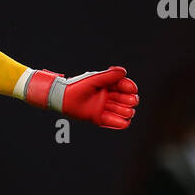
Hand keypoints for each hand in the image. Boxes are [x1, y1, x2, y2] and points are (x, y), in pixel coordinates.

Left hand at [23, 66, 138, 128]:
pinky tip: (125, 122)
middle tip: (131, 101)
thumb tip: (123, 72)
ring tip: (128, 111)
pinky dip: (119, 123)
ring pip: (120, 110)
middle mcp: (106, 96)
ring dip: (126, 111)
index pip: (123, 86)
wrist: (62, 98)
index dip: (129, 88)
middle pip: (124, 99)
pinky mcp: (98, 118)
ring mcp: (103, 107)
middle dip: (130, 100)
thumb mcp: (94, 79)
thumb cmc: (77, 86)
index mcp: (106, 85)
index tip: (132, 89)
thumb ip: (108, 76)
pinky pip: (111, 122)